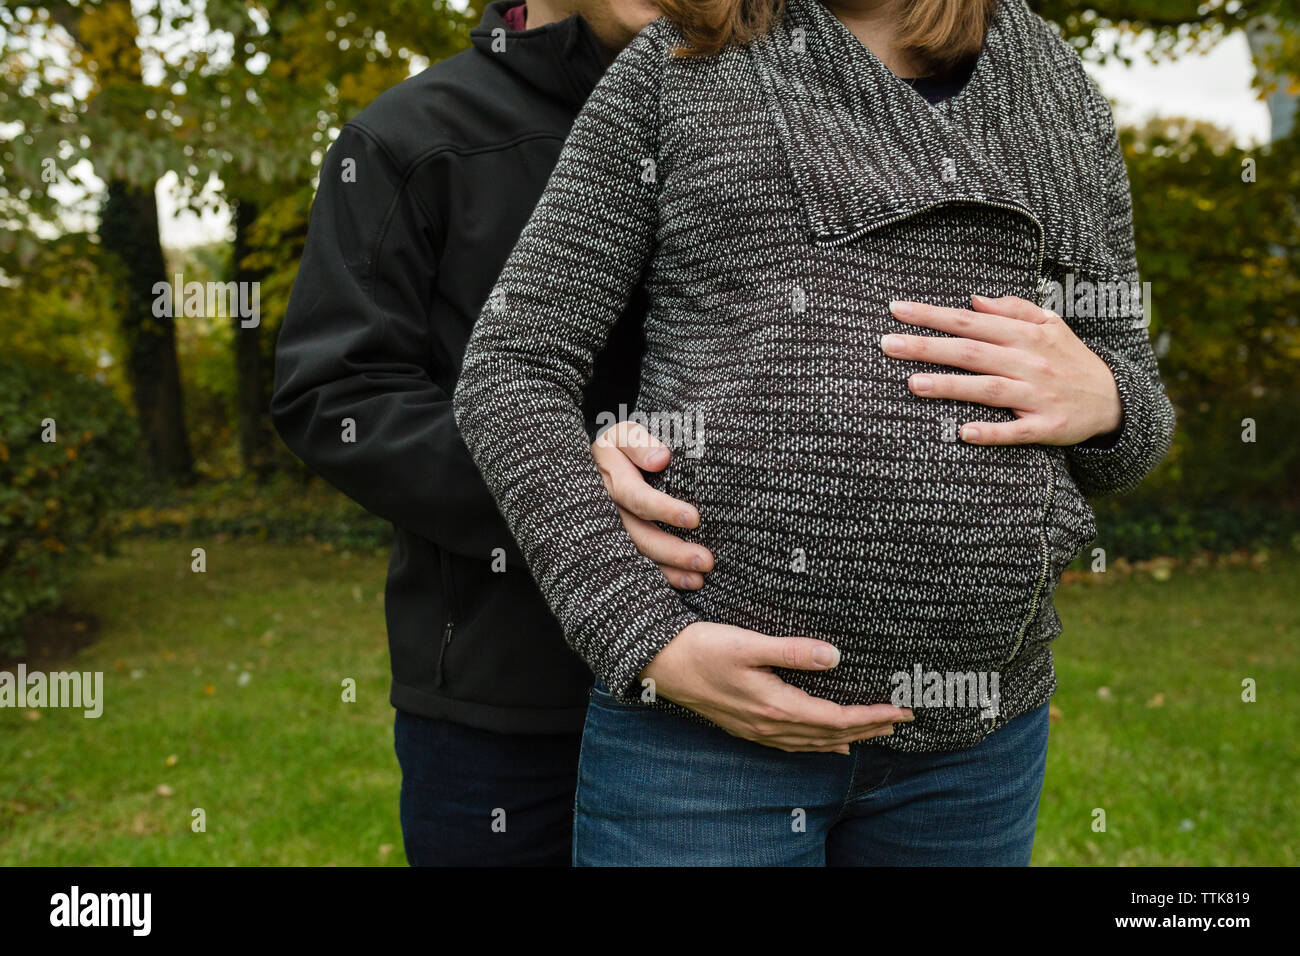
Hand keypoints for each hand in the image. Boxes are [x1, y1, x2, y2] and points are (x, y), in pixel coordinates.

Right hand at [593, 420, 713, 589]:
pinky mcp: (625, 539)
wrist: (601, 455)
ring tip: (699, 580)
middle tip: (705, 560)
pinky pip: (642, 562)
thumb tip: (661, 458)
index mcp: (613, 478)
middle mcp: (612, 509)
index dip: (663, 509)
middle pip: (639, 535)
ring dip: (670, 570)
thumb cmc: (622, 443)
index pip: (636, 497)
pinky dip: (664, 576)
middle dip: (672, 551)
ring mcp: (618, 528)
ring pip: (640, 554)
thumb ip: (640, 443)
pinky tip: (688, 583)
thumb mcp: (625, 433)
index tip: (694, 518)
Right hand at [639, 622, 912, 753]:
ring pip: (814, 742)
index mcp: (776, 706)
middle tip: (902, 720)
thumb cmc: (702, 648)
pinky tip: (829, 745)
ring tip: (877, 731)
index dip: (872, 715)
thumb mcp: (748, 644)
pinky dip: (819, 745)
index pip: (837, 718)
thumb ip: (793, 651)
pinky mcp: (747, 727)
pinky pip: (793, 745)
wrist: (660, 664)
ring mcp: (758, 730)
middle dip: (870, 727)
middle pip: (831, 734)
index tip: (901, 710)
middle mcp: (770, 725)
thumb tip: (835, 657)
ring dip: (849, 737)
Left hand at [882, 294, 1122, 445]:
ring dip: (950, 386)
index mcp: (1026, 335)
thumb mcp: (1051, 325)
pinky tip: (962, 433)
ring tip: (911, 383)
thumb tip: (974, 299)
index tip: (897, 310)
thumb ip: (1013, 310)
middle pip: (971, 352)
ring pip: (988, 390)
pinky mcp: (1047, 427)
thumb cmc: (1071, 360)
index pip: (971, 322)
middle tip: (887, 344)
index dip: (933, 315)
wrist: (1115, 401)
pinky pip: (1015, 431)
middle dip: (927, 347)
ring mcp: (1037, 397)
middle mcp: (1029, 363)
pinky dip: (990, 432)